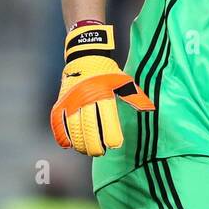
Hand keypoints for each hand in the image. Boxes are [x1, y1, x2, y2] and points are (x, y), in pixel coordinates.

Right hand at [50, 24, 153, 156]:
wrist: (85, 55)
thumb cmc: (108, 72)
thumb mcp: (124, 82)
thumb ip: (135, 98)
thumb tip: (150, 109)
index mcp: (103, 93)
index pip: (106, 119)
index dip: (110, 135)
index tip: (114, 144)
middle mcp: (85, 97)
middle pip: (89, 127)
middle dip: (94, 144)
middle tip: (100, 152)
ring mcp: (71, 100)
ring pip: (73, 127)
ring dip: (79, 143)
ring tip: (86, 151)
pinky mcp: (61, 101)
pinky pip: (58, 122)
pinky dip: (62, 135)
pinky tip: (68, 145)